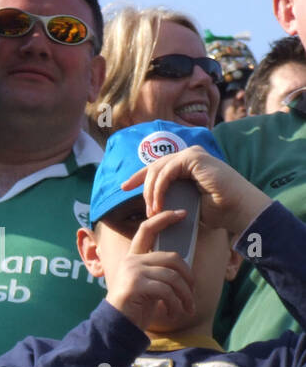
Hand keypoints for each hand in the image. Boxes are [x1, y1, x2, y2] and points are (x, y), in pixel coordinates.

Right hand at [104, 207, 195, 331]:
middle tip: (192, 293)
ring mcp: (132, 271)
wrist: (117, 324)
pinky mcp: (136, 285)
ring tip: (186, 308)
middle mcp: (132, 260)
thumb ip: (158, 273)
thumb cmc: (135, 306)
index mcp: (133, 257)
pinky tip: (172, 312)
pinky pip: (167, 291)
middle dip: (188, 277)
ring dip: (185, 296)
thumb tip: (185, 273)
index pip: (146, 230)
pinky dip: (175, 304)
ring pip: (173, 277)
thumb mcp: (147, 285)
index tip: (181, 213)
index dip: (163, 219)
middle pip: (172, 258)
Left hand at [121, 147, 269, 240]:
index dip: (140, 177)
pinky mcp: (194, 157)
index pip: (158, 167)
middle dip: (141, 184)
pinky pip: (166, 172)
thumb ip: (173, 198)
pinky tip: (158, 204)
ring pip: (158, 170)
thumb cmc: (221, 211)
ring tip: (152, 210)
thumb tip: (154, 206)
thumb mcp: (189, 203)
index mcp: (189, 165)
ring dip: (151, 192)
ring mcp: (192, 154)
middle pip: (154, 166)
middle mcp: (189, 156)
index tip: (124, 187)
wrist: (241, 211)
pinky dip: (159, 189)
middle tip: (139, 203)